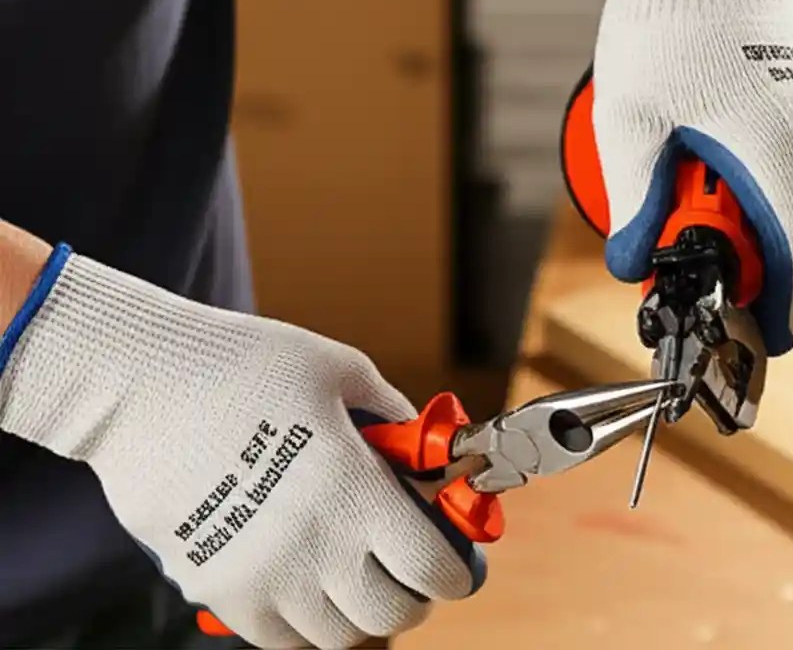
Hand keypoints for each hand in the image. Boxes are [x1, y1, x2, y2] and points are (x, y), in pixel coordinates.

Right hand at [0, 246, 484, 648]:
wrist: (140, 383)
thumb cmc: (244, 365)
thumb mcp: (340, 370)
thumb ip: (391, 413)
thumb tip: (423, 447)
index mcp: (355, 489)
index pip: (433, 569)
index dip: (456, 573)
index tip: (455, 563)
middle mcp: (314, 544)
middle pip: (391, 616)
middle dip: (411, 596)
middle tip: (405, 568)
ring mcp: (262, 575)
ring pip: (336, 636)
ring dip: (357, 612)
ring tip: (352, 575)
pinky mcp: (216, 589)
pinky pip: (277, 638)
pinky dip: (303, 624)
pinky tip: (305, 584)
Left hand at [591, 0, 792, 355]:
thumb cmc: (666, 20)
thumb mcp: (630, 118)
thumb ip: (633, 199)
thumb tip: (632, 262)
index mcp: (777, 146)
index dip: (789, 309)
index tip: (767, 339)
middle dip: (789, 282)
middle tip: (736, 294)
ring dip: (790, 236)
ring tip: (724, 233)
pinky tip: (738, 179)